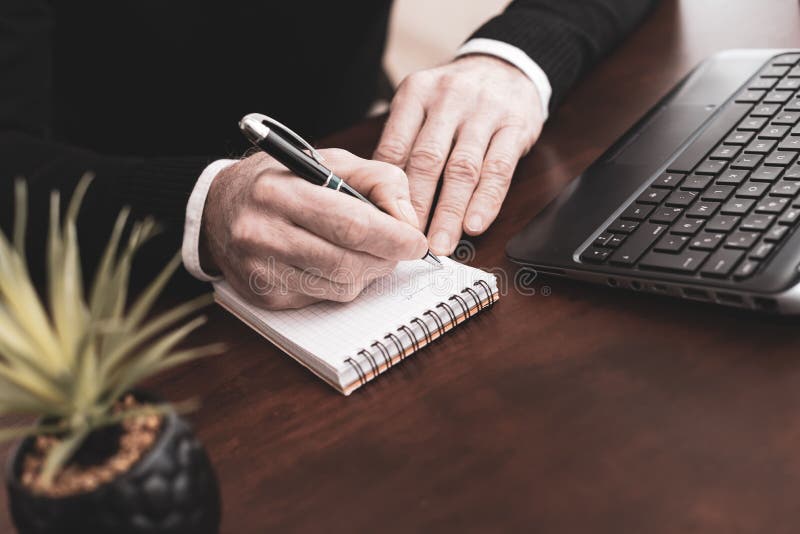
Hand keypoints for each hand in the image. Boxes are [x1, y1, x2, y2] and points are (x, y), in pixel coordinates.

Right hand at [200, 149, 426, 309]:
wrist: (219, 209)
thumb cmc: (281, 181)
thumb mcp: (328, 161)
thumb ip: (377, 180)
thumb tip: (408, 221)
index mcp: (279, 191)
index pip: (351, 223)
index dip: (393, 237)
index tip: (416, 241)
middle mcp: (262, 232)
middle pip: (348, 261)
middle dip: (385, 258)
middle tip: (399, 249)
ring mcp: (261, 269)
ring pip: (340, 286)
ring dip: (367, 272)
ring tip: (365, 251)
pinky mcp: (264, 296)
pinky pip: (323, 299)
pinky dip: (342, 284)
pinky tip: (334, 263)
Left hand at [374, 55, 543, 254]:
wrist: (506, 66)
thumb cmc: (455, 98)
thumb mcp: (421, 104)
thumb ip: (403, 142)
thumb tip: (379, 196)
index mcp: (416, 93)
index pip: (396, 146)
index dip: (388, 189)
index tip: (384, 223)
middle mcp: (448, 99)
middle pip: (428, 160)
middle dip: (417, 206)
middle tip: (409, 242)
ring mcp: (484, 111)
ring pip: (463, 169)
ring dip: (450, 212)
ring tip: (441, 244)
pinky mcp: (515, 126)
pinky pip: (499, 169)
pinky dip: (487, 201)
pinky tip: (475, 225)